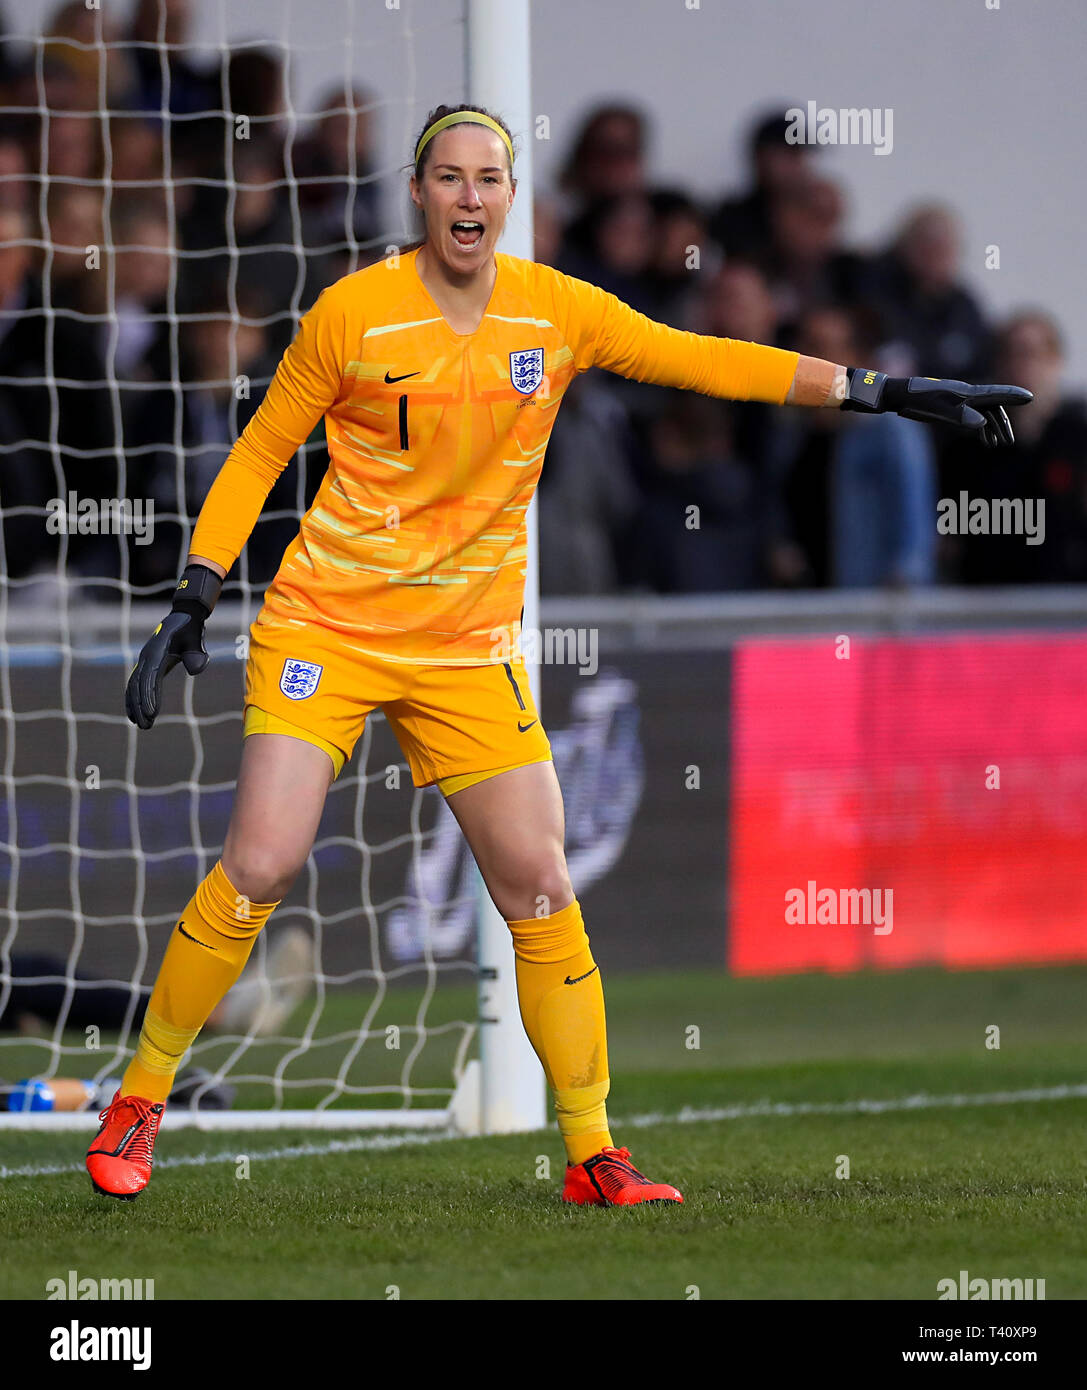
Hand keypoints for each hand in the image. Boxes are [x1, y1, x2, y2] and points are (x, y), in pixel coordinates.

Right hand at [125, 564, 221, 728]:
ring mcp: (144, 660)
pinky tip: (134, 714)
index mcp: (157, 651)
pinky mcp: (146, 665)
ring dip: (135, 706)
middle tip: (146, 725)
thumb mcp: (196, 639)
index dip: (149, 695)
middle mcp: (146, 656)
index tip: (152, 713)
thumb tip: (195, 670)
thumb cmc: (191, 630)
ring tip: (142, 725)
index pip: (150, 677)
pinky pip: (135, 684)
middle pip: (138, 685)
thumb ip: (196, 654)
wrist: (183, 617)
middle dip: (140, 706)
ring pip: (133, 686)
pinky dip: (132, 699)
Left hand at [842, 369, 1032, 445]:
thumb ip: (960, 417)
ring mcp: (956, 401)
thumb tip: (982, 424)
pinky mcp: (947, 409)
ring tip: (997, 445)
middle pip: (991, 407)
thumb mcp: (936, 410)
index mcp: (964, 393)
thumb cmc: (914, 400)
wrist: (894, 395)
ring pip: (981, 413)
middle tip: (1010, 441)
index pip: (994, 394)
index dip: (1013, 396)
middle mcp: (964, 395)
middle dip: (1002, 423)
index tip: (1031, 397)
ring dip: (991, 428)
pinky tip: (982, 439)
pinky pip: (969, 418)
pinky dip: (978, 428)